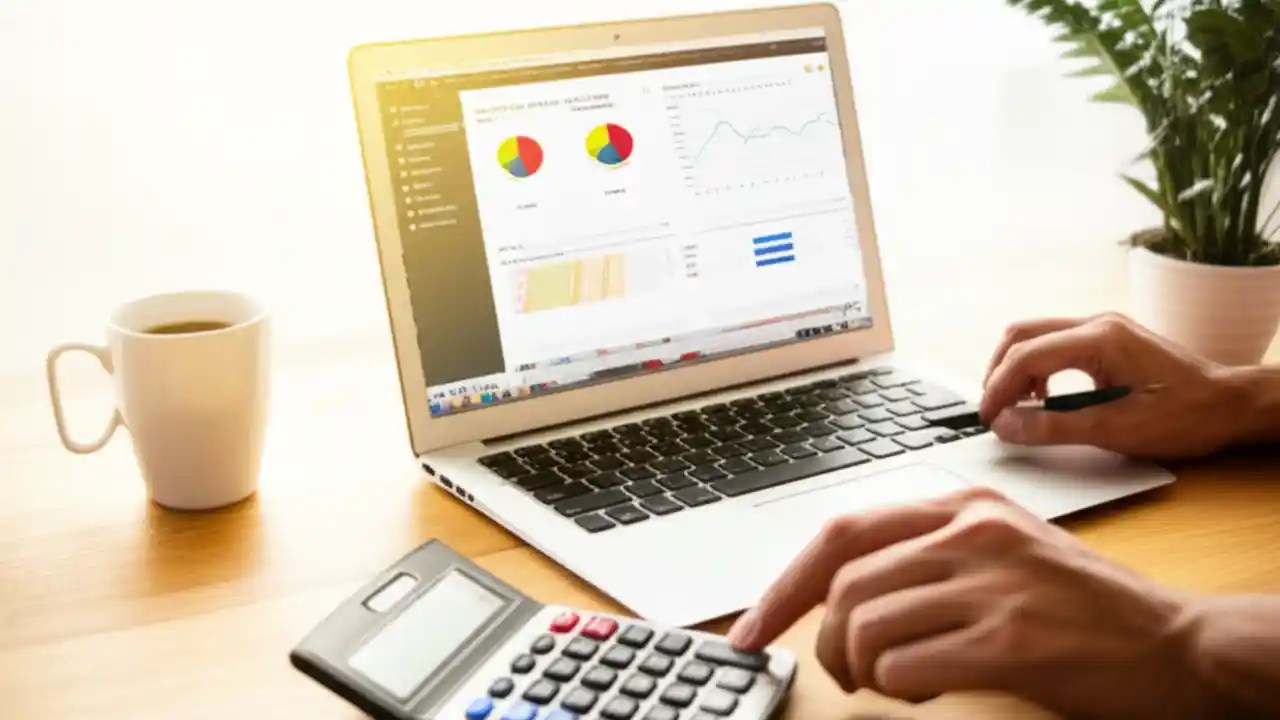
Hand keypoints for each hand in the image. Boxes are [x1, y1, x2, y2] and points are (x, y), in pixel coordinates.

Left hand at [727, 488, 1199, 717]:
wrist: (1171, 642)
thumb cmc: (1080, 604)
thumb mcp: (1000, 548)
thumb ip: (923, 556)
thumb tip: (838, 597)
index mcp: (960, 506)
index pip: (840, 533)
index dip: (785, 583)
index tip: (752, 625)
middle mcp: (969, 533)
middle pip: (843, 585)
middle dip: (824, 641)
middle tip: (844, 672)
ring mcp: (990, 582)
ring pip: (865, 626)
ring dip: (862, 669)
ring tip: (894, 680)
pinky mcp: (1008, 639)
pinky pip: (904, 666)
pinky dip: (899, 687)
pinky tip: (933, 686)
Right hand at [980, 313, 1255, 458]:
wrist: (1232, 406)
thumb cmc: (1187, 416)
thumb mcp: (1117, 430)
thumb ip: (1055, 427)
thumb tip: (1006, 425)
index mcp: (1100, 339)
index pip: (1026, 356)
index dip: (998, 388)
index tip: (987, 419)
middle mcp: (1097, 324)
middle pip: (1022, 335)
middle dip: (998, 373)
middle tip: (994, 411)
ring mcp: (1102, 329)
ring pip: (1035, 338)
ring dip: (1016, 370)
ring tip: (1017, 409)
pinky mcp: (1107, 341)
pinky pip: (1055, 346)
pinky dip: (1037, 370)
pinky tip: (1045, 400)